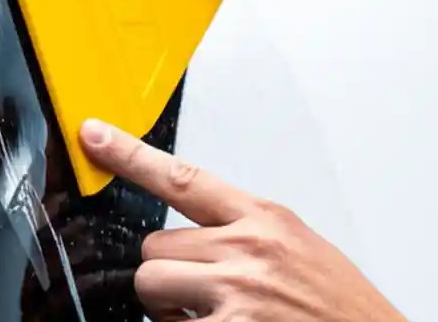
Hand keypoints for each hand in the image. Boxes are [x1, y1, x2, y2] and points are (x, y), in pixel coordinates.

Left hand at [79, 118, 405, 321]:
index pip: (184, 177)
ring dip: (167, 307)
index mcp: (267, 221)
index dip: (131, 155)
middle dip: (167, 274)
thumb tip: (198, 239)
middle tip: (203, 295)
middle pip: (154, 247)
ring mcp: (236, 294)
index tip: (94, 134)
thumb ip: (248, 236)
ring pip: (150, 285)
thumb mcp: (302, 252)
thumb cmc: (343, 312)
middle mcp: (249, 250)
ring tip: (210, 318)